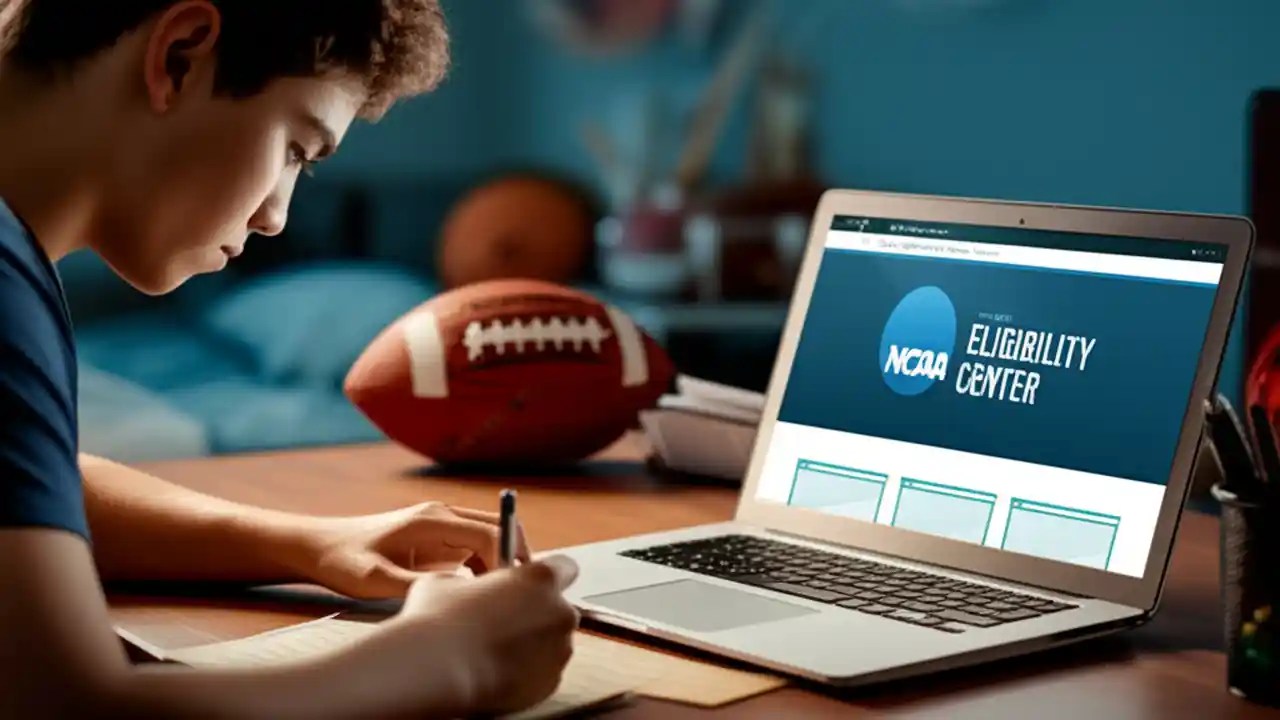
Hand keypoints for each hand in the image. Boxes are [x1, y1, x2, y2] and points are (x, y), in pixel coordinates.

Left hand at [292, 501, 531, 598]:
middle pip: (498, 527)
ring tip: (494, 598)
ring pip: (489, 536)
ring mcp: (440, 523)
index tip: (509, 593)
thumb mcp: (376, 580)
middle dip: (514, 558)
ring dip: (499, 562)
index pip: (489, 532)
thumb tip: (460, 596)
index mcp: (432, 521)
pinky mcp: (436, 536)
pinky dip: (484, 565)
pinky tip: (472, 592)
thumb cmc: (343, 562)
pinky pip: (474, 545)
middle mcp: (442, 515)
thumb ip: (418, 586)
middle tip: (517, 596)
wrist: (319, 547)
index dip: (507, 560)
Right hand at [349, 556, 581, 716]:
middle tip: (502, 620)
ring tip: (493, 650)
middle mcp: (559, 613)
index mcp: (541, 579)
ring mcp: (558, 652)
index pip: (564, 567)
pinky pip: (542, 672)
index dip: (543, 576)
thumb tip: (465, 590)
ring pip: (551, 642)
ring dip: (531, 644)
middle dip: (536, 613)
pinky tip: (495, 670)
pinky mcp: (549, 685)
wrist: (436, 670)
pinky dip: (526, 672)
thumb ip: (472, 582)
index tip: (526, 584)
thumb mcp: (448, 581)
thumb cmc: (440, 620)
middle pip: (557, 608)